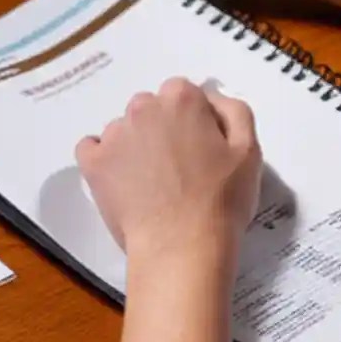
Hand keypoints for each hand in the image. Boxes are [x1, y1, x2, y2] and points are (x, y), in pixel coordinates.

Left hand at [75, 78, 262, 262]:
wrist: (182, 247)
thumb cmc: (221, 201)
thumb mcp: (249, 150)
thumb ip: (233, 112)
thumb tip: (211, 99)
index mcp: (181, 99)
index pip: (183, 94)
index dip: (194, 120)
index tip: (201, 148)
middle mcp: (142, 107)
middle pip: (151, 108)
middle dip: (163, 128)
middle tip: (178, 167)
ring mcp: (114, 135)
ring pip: (123, 129)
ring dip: (135, 145)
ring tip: (151, 182)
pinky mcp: (93, 163)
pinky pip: (91, 147)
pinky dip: (104, 158)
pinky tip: (121, 180)